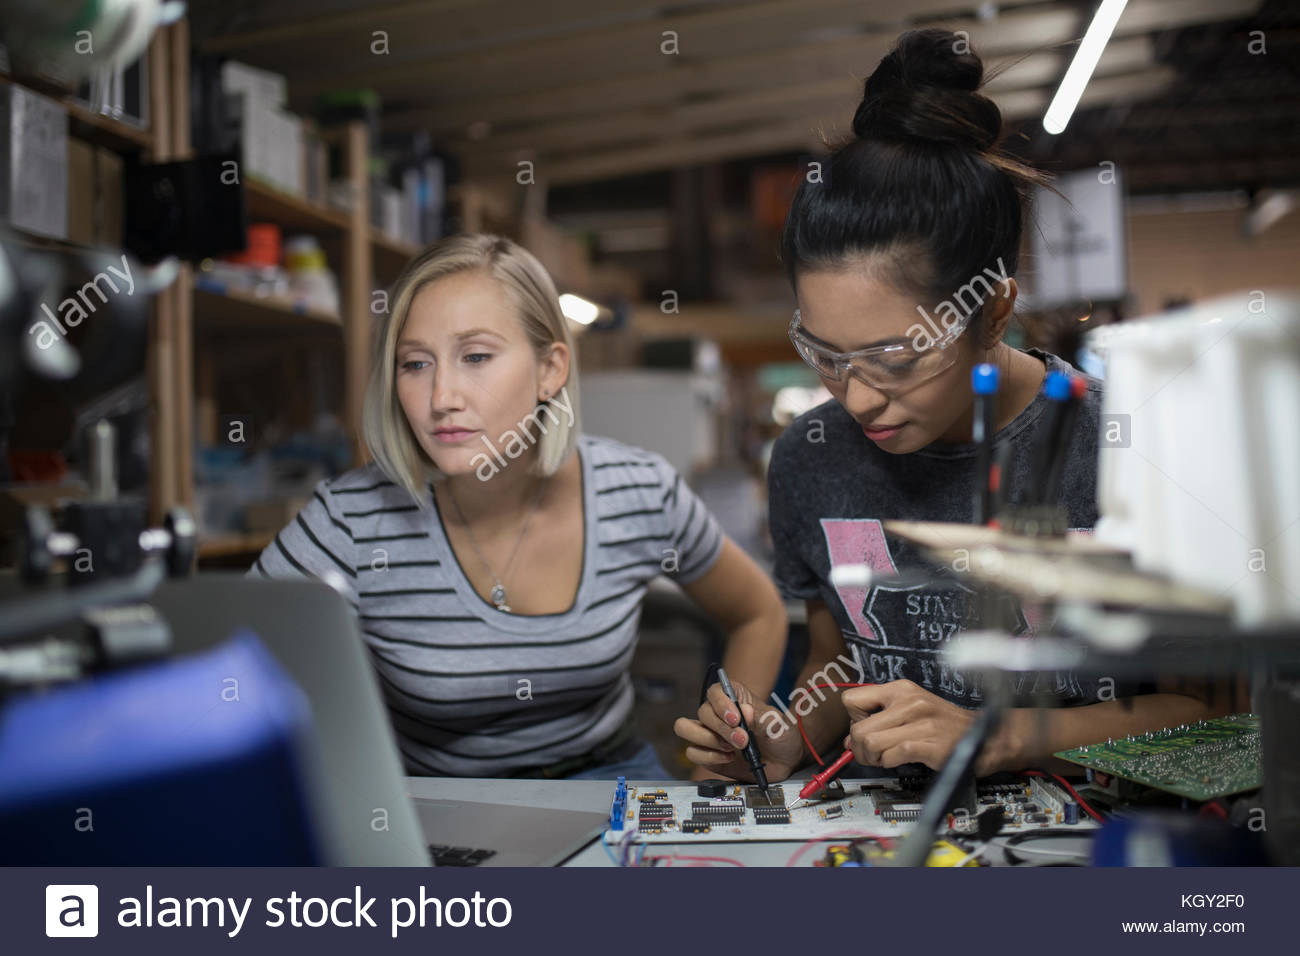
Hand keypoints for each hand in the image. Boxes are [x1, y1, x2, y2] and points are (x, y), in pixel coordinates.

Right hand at [674, 679, 802, 782]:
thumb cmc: (781, 735)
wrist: (785, 760)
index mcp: (733, 698)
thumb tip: (744, 712)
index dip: (721, 703)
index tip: (736, 718)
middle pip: (702, 713)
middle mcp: (718, 714)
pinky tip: (728, 758)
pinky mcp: (708, 754)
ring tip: (732, 749)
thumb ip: (760, 716)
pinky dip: (709, 757)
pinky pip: (693, 753)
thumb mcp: (777, 723)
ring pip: (686, 729)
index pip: (715, 691)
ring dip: (708, 740)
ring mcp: (710, 734)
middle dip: (721, 729)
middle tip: (743, 740)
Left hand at [842, 679, 1001, 775]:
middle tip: (873, 754)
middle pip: (857, 729)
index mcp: (900, 689)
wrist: (985, 736)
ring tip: (886, 757)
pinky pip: (891, 756)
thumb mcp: (910, 711)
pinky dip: (890, 763)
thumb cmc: (944, 725)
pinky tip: (900, 760)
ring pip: (870, 744)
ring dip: (873, 758)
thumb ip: (879, 720)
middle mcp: (908, 702)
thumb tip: (849, 741)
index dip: (854, 720)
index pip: (851, 699)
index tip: (867, 729)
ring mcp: (920, 722)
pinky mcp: (929, 744)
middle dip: (859, 749)